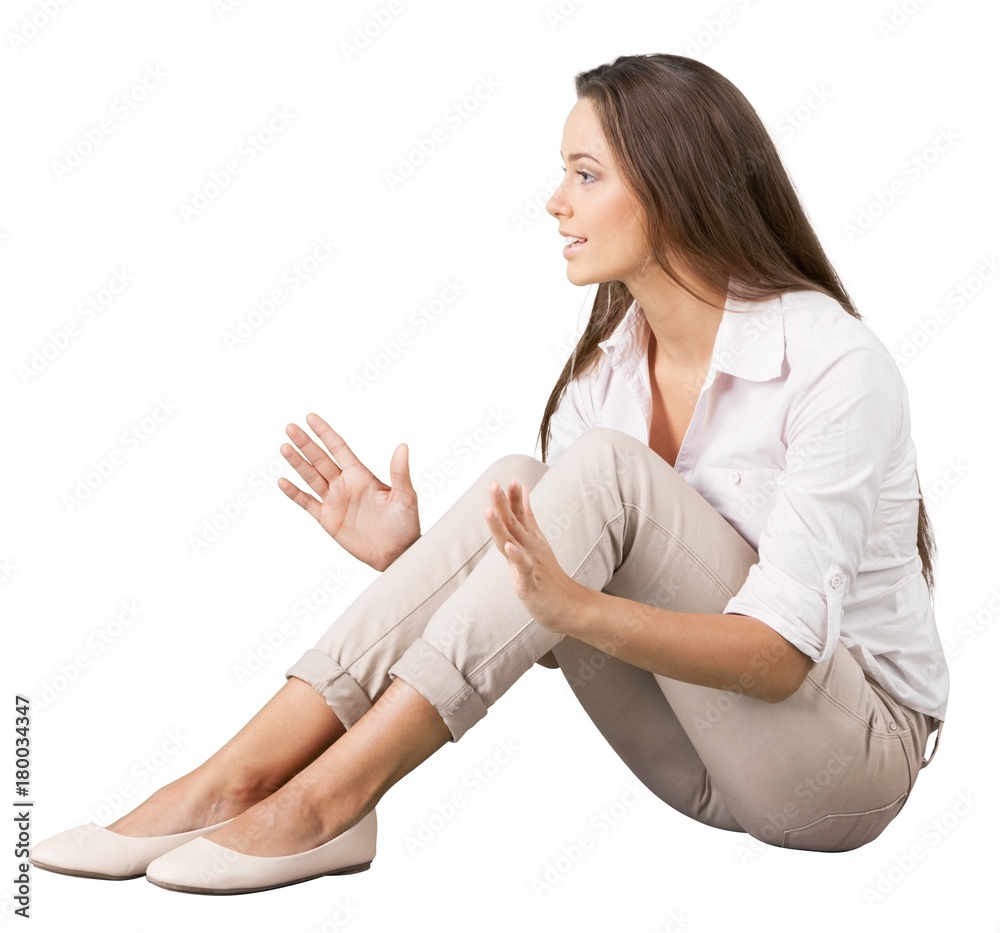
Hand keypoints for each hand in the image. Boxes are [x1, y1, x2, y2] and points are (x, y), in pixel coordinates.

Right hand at [278, 413, 419, 571]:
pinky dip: (294, 493)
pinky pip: (307, 503)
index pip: (339, 448)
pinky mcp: (328, 519)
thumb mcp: (405, 497)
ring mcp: (335, 501)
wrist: (397, 554)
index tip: (310, 418)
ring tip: (284, 447)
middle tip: (290, 427)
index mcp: (361, 475)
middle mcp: (345, 484)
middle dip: (306, 444)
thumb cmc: (405, 524)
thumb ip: (400, 473)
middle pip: (320, 459)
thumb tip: (403, 446)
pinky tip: (283, 482)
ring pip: (311, 477)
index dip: (325, 433)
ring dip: (297, 463)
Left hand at [484, 478, 585, 632]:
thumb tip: (523, 493)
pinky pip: (522, 568)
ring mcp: (531, 563)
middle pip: (513, 522)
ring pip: (512, 541)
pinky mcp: (530, 582)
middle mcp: (530, 547)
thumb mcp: (537, 542)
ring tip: (490, 510)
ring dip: (501, 525)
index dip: (513, 497)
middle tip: (494, 484)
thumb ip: (528, 517)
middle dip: (502, 503)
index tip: (509, 478)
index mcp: (530, 540)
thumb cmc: (550, 576)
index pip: (520, 514)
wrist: (571, 606)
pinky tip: (510, 547)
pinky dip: (516, 557)